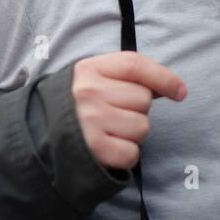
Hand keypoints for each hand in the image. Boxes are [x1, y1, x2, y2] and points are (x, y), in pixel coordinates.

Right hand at [72, 52, 186, 170]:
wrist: (39, 136)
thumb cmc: (76, 106)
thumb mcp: (93, 79)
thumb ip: (126, 76)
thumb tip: (172, 87)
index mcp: (89, 69)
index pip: (135, 65)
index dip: (163, 77)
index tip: (180, 92)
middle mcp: (89, 93)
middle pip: (144, 98)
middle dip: (137, 109)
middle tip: (114, 115)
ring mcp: (90, 121)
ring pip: (142, 126)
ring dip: (133, 134)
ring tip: (110, 132)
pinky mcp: (93, 150)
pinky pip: (132, 153)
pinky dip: (126, 155)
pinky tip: (109, 149)